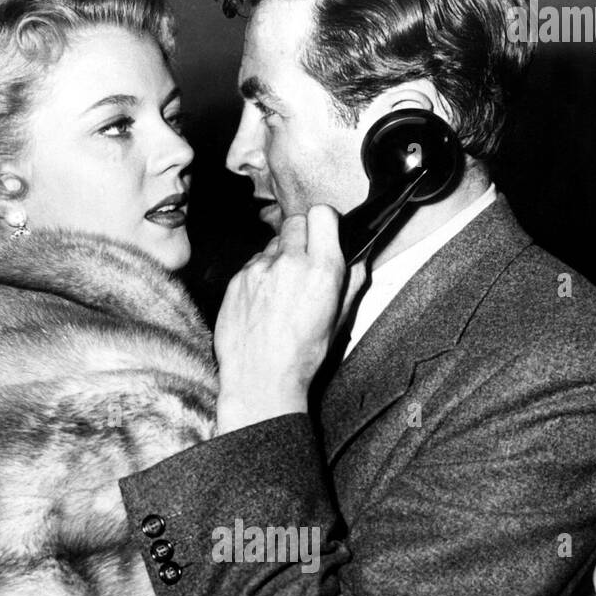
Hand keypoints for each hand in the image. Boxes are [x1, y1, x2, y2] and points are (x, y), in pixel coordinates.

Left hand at [214, 206, 358, 432]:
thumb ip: (352, 280)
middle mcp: (289, 263)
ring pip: (273, 243)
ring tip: (282, 290)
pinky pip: (253, 263)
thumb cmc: (303, 357)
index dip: (325, 223)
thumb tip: (358, 254)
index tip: (325, 236)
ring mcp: (259, 269)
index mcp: (322, 271)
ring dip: (280, 257)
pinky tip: (264, 302)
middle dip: (303, 237)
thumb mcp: (341, 320)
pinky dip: (260, 275)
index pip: (322, 214)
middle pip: (296, 222)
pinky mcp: (237, 279)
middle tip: (305, 263)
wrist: (260, 380)